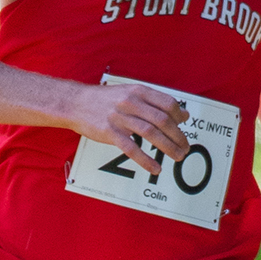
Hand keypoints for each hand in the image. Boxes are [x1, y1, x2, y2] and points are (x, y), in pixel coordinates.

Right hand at [70, 81, 190, 175]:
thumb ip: (154, 102)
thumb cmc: (105, 100)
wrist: (76, 103)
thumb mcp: (130, 93)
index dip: (180, 116)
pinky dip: (145, 160)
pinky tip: (155, 168)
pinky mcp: (109, 132)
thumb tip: (183, 114)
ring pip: (150, 133)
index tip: (184, 126)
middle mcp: (130, 102)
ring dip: (168, 147)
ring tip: (177, 157)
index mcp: (138, 91)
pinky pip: (131, 148)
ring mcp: (120, 117)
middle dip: (178, 136)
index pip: (167, 103)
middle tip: (185, 147)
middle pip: (162, 120)